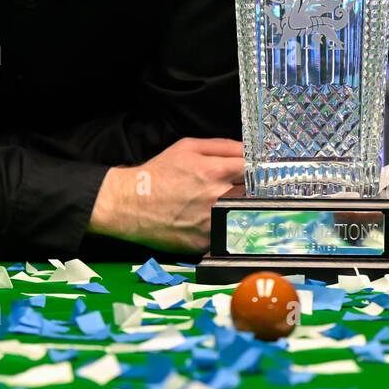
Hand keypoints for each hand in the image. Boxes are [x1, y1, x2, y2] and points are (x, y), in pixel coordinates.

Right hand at [88, 137, 243, 252]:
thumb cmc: (158, 173)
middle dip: (250, 190)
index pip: (255, 169)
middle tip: (241, 189)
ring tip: (226, 206)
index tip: (256, 173)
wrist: (131, 204)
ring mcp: (214, 222)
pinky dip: (226, 227)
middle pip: (253, 194)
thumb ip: (222, 146)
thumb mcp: (188, 147)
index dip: (258, 170)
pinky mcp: (207, 242)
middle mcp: (219, 198)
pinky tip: (214, 222)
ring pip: (244, 215)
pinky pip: (228, 233)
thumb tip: (248, 150)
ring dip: (241, 210)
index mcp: (216, 171)